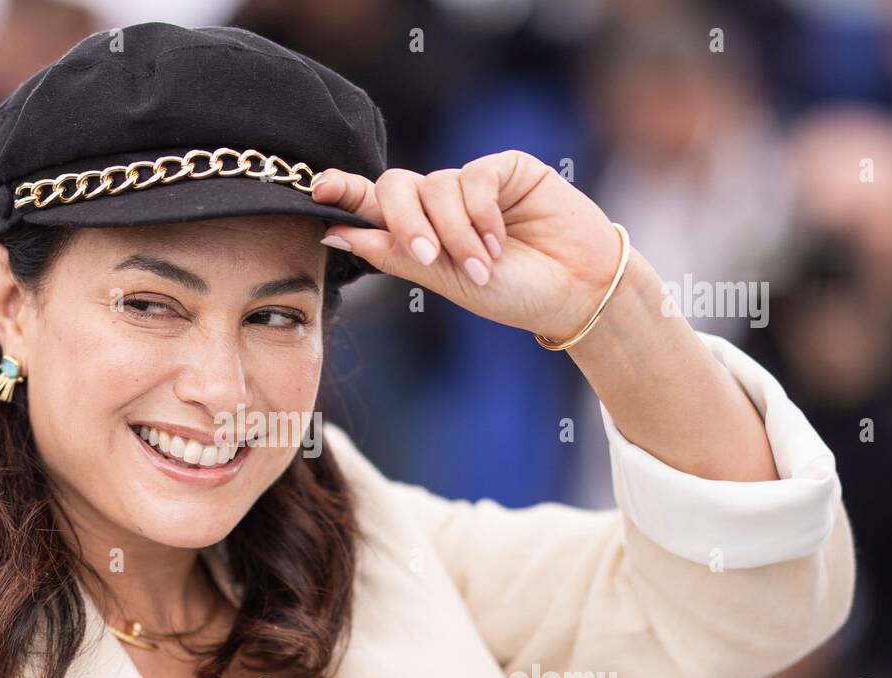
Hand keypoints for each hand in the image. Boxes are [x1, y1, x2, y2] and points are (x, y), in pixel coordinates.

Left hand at [311, 150, 627, 340]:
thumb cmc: (511, 294)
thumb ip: (393, 253)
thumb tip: (335, 233)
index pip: (372, 205)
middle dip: (403, 221)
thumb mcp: (445, 280)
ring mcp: (472, 184)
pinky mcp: (506, 168)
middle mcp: (440, 204)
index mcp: (419, 233)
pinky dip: (482, 214)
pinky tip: (500, 241)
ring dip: (455, 232)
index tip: (316, 191)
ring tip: (483, 265)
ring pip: (436, 187)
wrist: (574, 292)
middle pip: (396, 186)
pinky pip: (475, 178)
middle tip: (424, 255)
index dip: (344, 192)